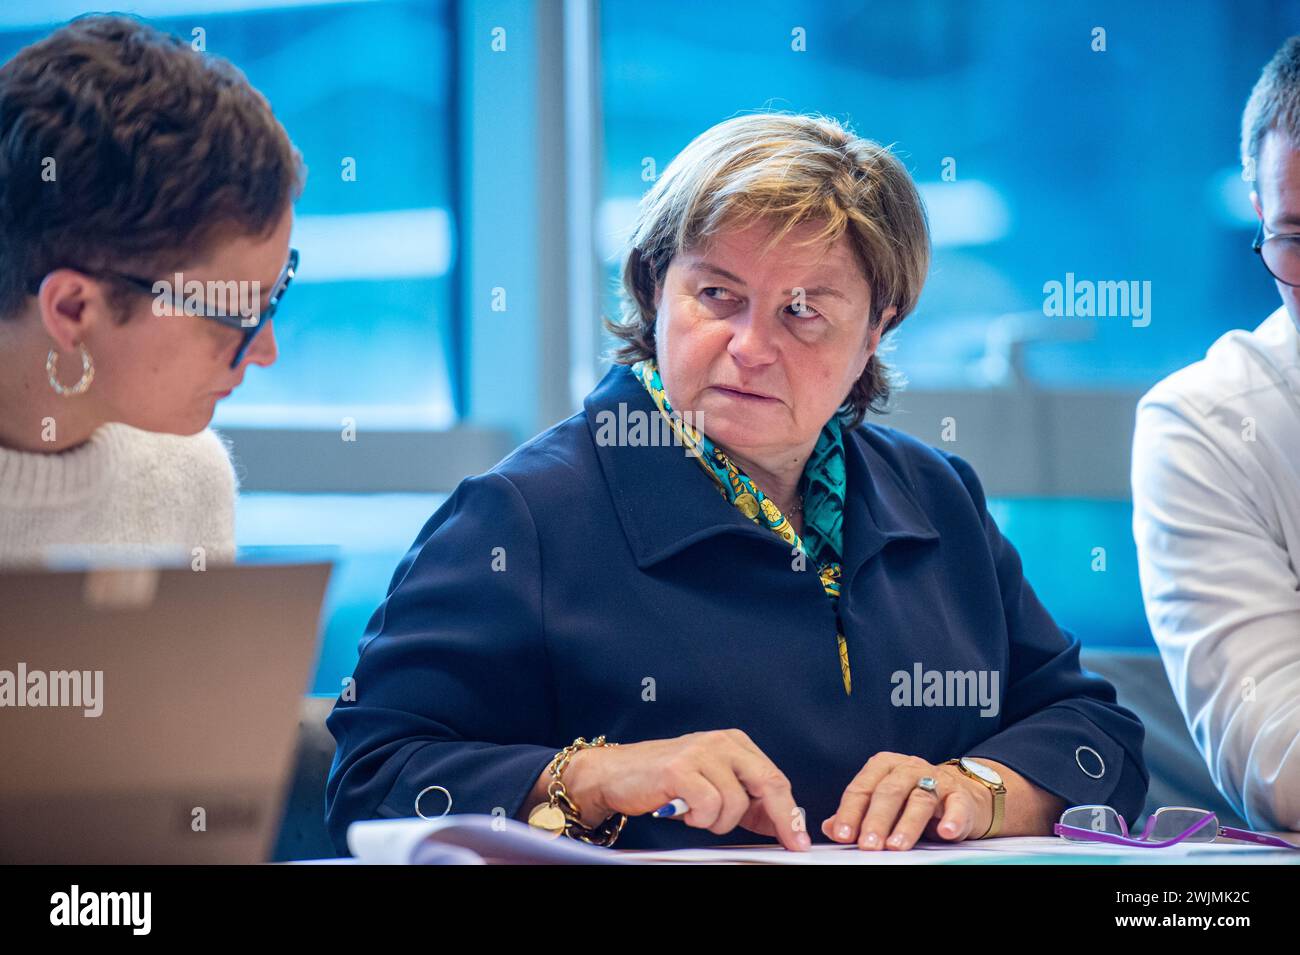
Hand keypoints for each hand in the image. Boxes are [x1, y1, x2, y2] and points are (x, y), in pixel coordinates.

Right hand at [571, 729, 810, 850]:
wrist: (616, 774)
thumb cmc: (664, 781)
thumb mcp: (712, 786)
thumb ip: (746, 801)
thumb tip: (782, 823)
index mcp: (734, 743)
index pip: (774, 777)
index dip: (790, 812)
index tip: (799, 839)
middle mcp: (721, 741)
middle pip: (769, 782)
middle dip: (782, 819)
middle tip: (787, 844)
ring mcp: (701, 752)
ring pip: (736, 803)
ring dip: (718, 822)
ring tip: (696, 814)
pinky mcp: (680, 768)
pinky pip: (709, 805)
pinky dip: (699, 818)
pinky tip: (683, 811)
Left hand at [821, 752, 992, 849]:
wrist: (962, 793)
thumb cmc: (914, 797)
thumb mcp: (884, 803)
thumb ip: (858, 814)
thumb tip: (831, 828)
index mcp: (884, 766)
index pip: (862, 788)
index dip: (850, 812)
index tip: (843, 834)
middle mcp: (908, 769)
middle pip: (889, 792)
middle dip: (876, 820)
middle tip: (868, 845)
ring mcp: (936, 780)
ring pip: (920, 799)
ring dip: (907, 824)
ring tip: (896, 846)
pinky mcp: (961, 796)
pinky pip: (957, 805)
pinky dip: (952, 819)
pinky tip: (946, 832)